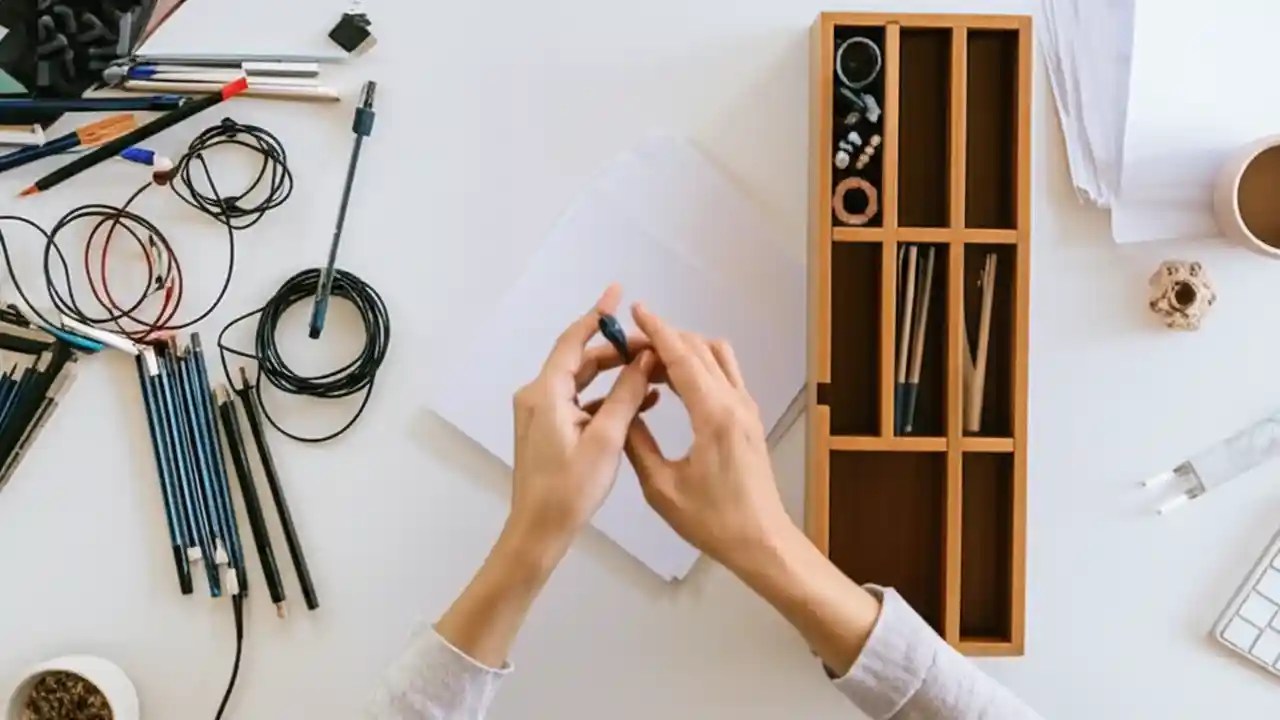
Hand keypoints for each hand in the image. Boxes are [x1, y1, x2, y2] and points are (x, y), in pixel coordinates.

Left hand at [507, 285, 657, 555]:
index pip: (573, 339)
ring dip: (616, 377)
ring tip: (655, 373)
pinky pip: (581, 403)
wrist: (538, 530)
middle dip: (618, 352)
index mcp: (545, 392)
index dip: (598, 314)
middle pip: (581, 360)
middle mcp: (538, 395)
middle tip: (655, 348)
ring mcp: (542, 413)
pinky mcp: (549, 430)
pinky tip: (640, 401)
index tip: (618, 292)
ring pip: (583, 382)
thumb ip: (626, 395)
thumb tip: (644, 360)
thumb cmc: (569, 488)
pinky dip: (607, 399)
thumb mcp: (606, 439)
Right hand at [624, 304, 793, 573]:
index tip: (637, 311)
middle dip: (665, 338)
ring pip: (717, 358)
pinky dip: (699, 366)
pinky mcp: (749, 419)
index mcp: (713, 415)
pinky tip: (675, 383)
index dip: (657, 331)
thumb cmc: (712, 520)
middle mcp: (735, 402)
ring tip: (650, 361)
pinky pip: (724, 376)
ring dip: (685, 349)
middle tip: (630, 345)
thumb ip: (638, 444)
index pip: (683, 357)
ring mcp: (746, 409)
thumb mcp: (661, 488)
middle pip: (700, 350)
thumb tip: (621, 412)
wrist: (761, 539)